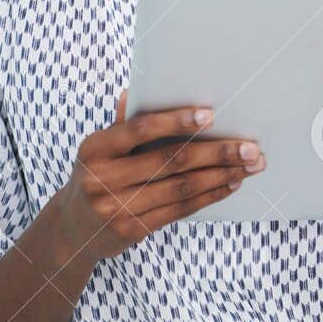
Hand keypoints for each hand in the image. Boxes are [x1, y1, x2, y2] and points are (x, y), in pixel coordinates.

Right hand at [47, 91, 264, 267]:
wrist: (73, 229)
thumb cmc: (97, 175)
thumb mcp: (100, 148)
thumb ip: (123, 124)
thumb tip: (135, 91)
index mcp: (95, 148)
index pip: (140, 129)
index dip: (176, 121)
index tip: (210, 114)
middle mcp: (102, 178)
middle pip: (170, 161)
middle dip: (216, 152)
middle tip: (250, 147)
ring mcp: (116, 208)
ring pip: (181, 188)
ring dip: (221, 176)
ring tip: (249, 166)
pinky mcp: (131, 230)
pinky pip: (179, 210)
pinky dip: (209, 195)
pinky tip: (230, 184)